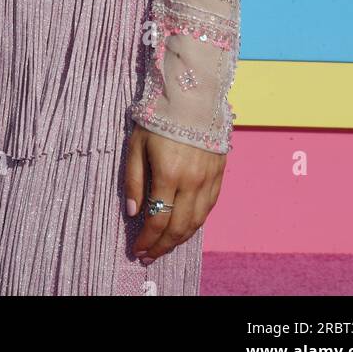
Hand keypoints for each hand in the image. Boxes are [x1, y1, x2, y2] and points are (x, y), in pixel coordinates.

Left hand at [124, 126, 225, 259]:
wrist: (192, 95)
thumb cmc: (159, 118)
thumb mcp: (136, 145)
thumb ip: (134, 181)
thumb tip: (133, 212)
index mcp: (168, 174)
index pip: (157, 220)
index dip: (146, 240)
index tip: (137, 250)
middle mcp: (192, 182)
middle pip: (178, 227)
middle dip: (162, 246)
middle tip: (149, 256)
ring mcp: (208, 180)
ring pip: (196, 222)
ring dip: (179, 240)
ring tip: (164, 247)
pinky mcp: (219, 174)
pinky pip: (209, 208)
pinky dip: (196, 223)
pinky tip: (185, 228)